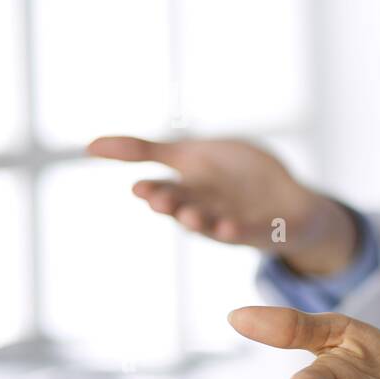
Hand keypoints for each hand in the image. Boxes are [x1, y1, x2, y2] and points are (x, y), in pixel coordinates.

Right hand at [86, 136, 357, 275]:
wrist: (291, 202)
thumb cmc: (237, 177)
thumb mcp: (192, 155)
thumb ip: (146, 150)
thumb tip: (89, 146)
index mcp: (190, 190)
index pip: (165, 190)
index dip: (152, 190)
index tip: (138, 188)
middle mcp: (208, 209)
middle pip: (185, 208)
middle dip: (172, 205)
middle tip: (157, 200)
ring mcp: (235, 221)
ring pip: (213, 224)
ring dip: (201, 222)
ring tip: (190, 215)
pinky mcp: (265, 229)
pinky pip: (250, 232)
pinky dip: (239, 230)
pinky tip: (230, 227)